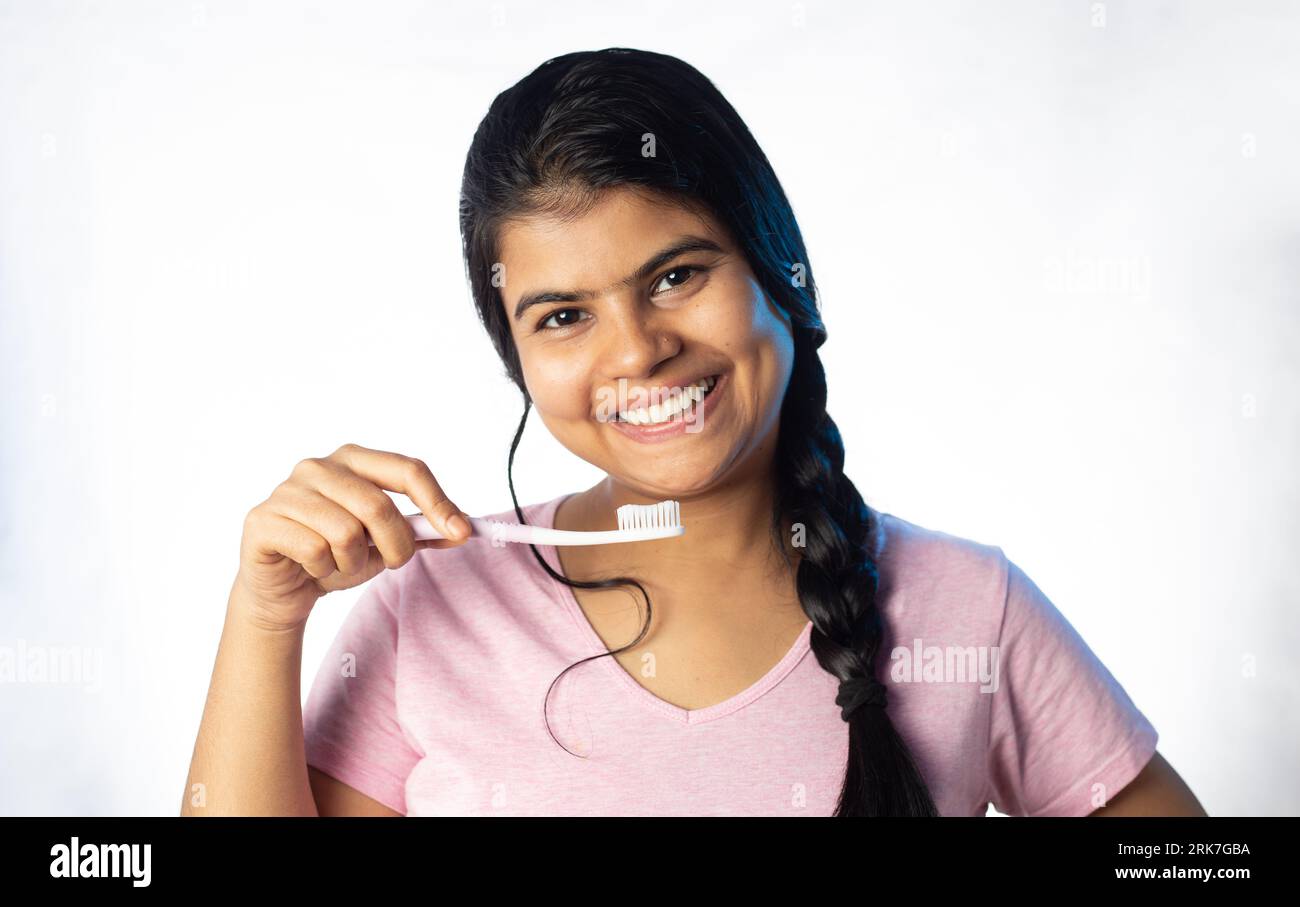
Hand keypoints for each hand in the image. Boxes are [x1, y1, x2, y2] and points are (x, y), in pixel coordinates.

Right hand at [233, 443, 469, 631]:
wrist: (284, 590)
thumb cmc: (337, 556)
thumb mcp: (386, 544)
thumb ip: (421, 532)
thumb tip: (463, 528)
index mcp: (354, 460)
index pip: (408, 469)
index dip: (438, 502)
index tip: (461, 532)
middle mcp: (318, 466)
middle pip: (379, 506)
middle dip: (397, 546)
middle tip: (392, 562)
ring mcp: (287, 490)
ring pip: (346, 532)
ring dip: (354, 562)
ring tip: (340, 563)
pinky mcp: (264, 520)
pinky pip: (315, 550)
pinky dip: (323, 569)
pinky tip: (312, 566)